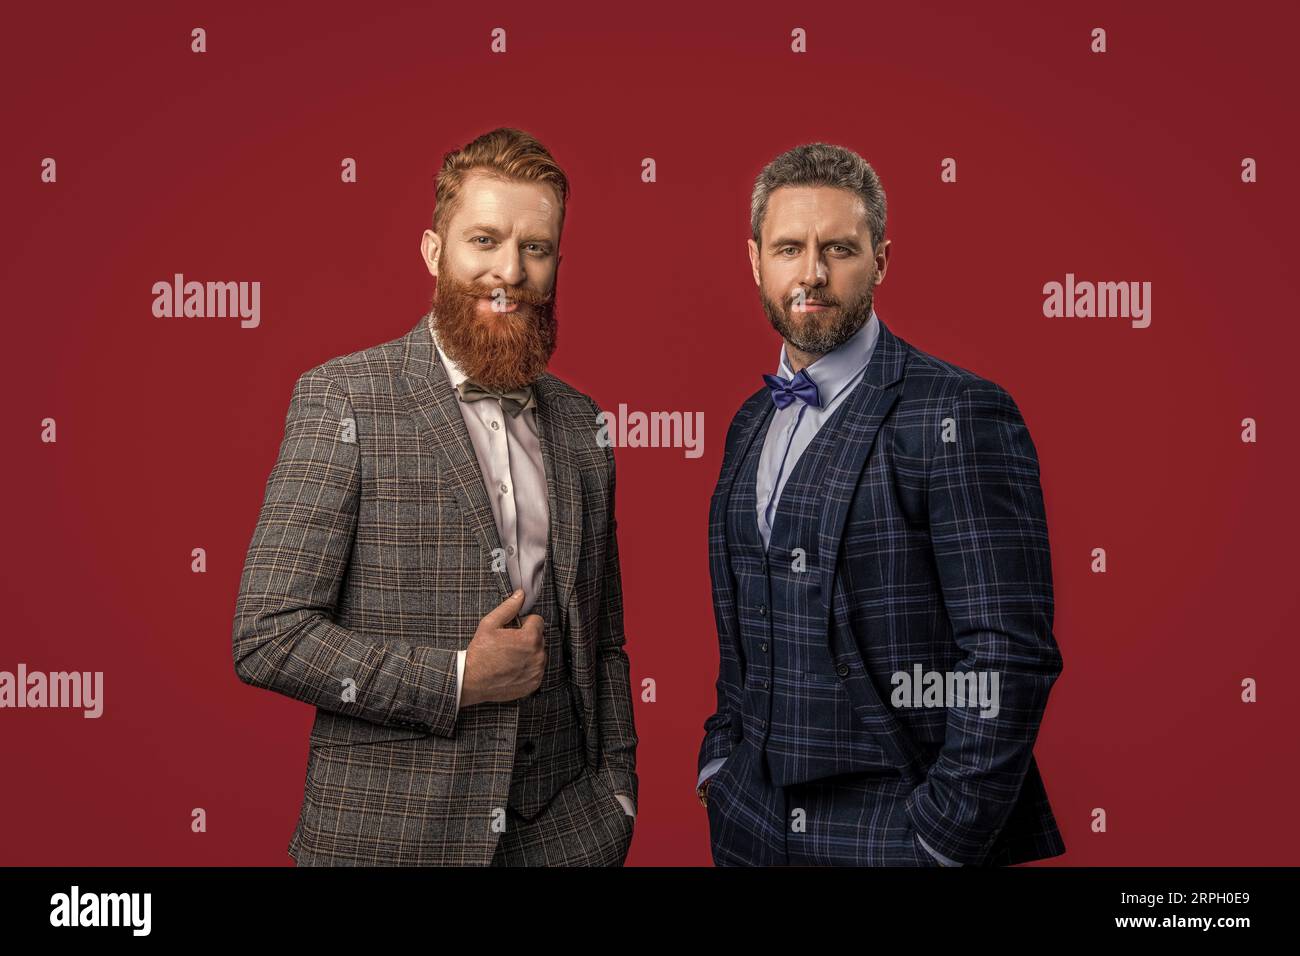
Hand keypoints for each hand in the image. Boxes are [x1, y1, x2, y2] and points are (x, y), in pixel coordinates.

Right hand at [460, 589, 544, 706]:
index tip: (513, 630)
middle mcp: (538, 655)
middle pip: (539, 637)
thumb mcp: (490, 624)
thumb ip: (508, 607)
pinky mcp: (534, 683)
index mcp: (530, 638)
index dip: (524, 622)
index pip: (537, 620)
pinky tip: (512, 668)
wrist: (471, 680)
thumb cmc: (480, 652)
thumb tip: (521, 594)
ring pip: (539, 654)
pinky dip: (528, 668)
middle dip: (527, 638)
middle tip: (508, 644)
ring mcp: (537, 671)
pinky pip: (537, 669)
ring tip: (509, 657)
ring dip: (529, 653)